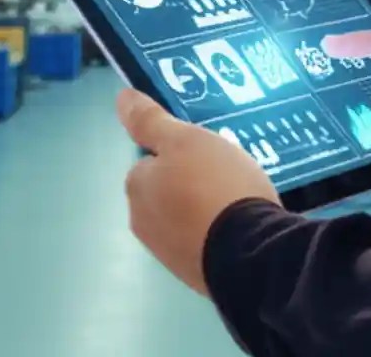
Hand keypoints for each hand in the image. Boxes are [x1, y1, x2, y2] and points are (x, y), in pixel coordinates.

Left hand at [117, 89, 280, 295]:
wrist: (250, 253)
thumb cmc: (216, 185)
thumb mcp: (186, 139)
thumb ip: (151, 120)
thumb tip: (121, 97)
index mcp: (137, 187)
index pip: (151, 162)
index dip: (181, 155)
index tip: (209, 155)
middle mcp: (142, 222)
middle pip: (165, 192)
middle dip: (190, 184)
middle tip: (226, 176)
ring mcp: (167, 253)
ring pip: (184, 218)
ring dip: (204, 210)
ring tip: (238, 201)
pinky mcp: (194, 274)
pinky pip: (203, 242)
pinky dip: (216, 233)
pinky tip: (241, 227)